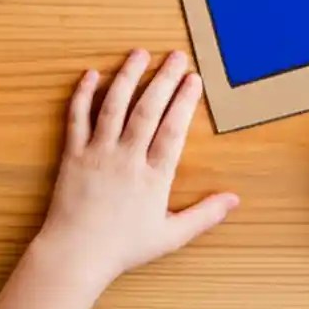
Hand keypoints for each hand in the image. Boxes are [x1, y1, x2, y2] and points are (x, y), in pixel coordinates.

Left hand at [30, 49, 239, 289]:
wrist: (75, 255)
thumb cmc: (123, 248)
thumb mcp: (171, 236)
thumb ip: (204, 215)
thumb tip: (235, 199)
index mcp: (154, 177)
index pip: (173, 130)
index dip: (184, 101)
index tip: (194, 79)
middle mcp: (127, 158)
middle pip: (148, 110)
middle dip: (163, 79)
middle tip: (175, 55)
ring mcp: (98, 153)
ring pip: (114, 106)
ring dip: (127, 76)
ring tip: (139, 53)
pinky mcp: (73, 154)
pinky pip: (77, 118)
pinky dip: (83, 95)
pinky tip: (91, 74)